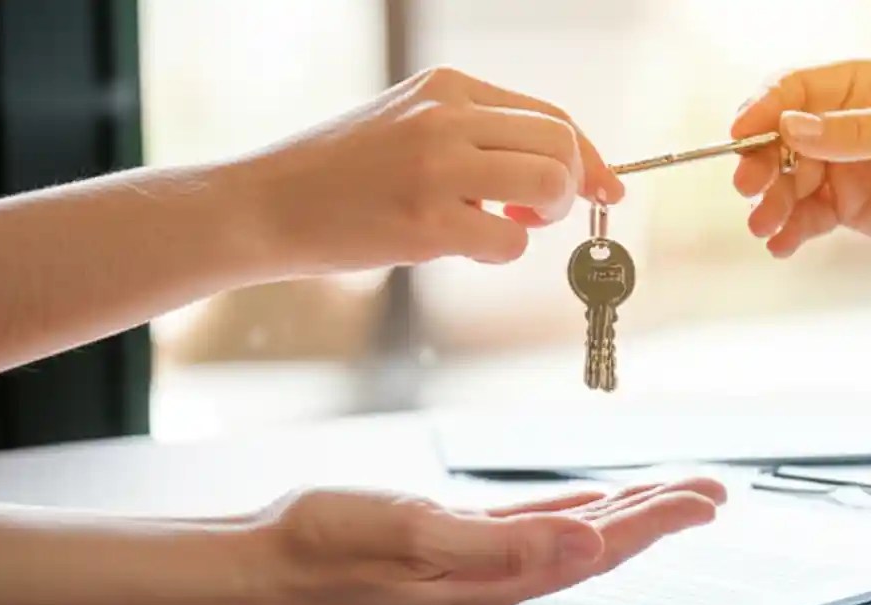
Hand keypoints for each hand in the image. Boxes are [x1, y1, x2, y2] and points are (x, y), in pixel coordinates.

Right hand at [240, 66, 624, 272]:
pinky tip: (460, 244)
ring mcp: (437, 167)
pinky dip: (499, 251)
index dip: (588, 155)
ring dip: (540, 218)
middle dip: (569, 187)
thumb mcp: (407, 124)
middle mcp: (447, 117)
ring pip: (548, 186)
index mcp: (446, 88)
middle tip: (534, 215)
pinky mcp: (426, 221)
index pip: (550, 114)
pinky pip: (509, 241)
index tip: (605, 187)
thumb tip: (557, 173)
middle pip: (561, 145)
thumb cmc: (339, 173)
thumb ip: (474, 136)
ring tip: (497, 225)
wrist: (264, 204)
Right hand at [245, 478, 725, 604]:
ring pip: (576, 532)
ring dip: (626, 513)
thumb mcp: (416, 534)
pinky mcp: (457, 542)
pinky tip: (586, 505)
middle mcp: (503, 573)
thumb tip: (589, 546)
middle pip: (603, 541)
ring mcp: (482, 560)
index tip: (708, 498)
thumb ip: (504, 543)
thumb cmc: (333, 546)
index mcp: (504, 574)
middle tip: (713, 490)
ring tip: (669, 494)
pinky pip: (535, 525)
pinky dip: (573, 511)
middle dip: (661, 516)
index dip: (660, 521)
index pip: (604, 545)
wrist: (271, 561)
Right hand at [731, 60, 870, 257]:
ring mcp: (852, 170)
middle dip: (761, 163)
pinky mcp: (860, 211)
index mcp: (866, 87)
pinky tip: (781, 246)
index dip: (762, 110)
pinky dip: (790, 232)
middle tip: (750, 190)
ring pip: (792, 183)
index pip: (796, 90)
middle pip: (783, 140)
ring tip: (764, 226)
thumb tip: (791, 128)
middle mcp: (850, 127)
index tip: (740, 138)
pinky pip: (811, 219)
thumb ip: (857, 133)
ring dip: (770, 203)